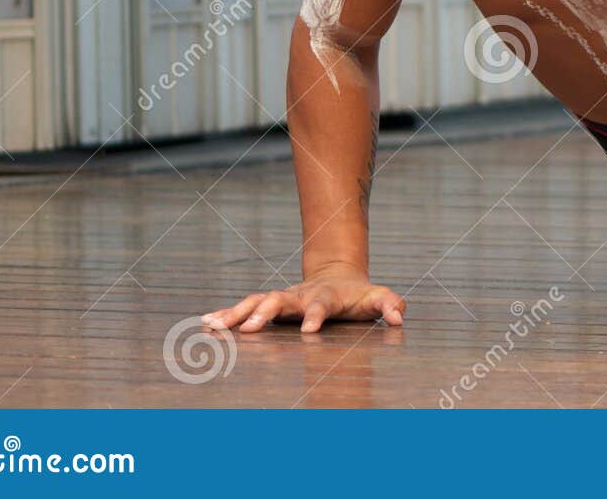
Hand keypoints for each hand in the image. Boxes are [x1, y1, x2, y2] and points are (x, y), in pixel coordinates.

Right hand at [202, 263, 405, 332]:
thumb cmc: (359, 295)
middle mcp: (299, 294)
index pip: (320, 305)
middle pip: (280, 300)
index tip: (308, 330)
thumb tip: (399, 317)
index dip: (315, 315)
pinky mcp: (270, 304)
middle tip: (252, 329)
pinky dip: (228, 314)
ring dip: (238, 313)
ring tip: (214, 325)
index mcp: (325, 295)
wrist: (338, 276)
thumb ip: (390, 304)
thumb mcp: (378, 297)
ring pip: (257, 301)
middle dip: (266, 313)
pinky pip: (246, 308)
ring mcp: (283, 297)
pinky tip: (207, 323)